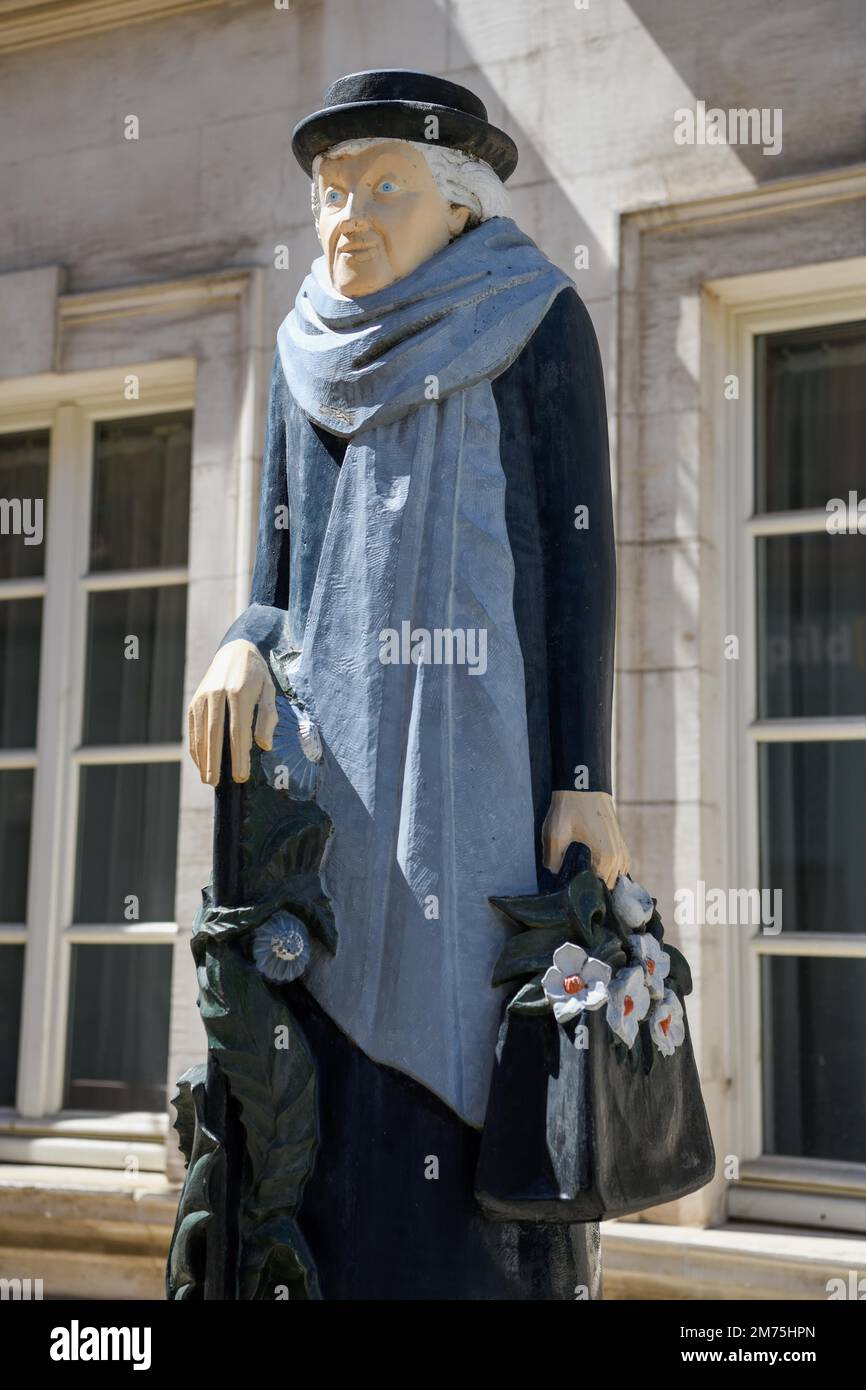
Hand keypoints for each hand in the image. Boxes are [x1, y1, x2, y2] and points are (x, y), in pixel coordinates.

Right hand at [188, 639, 277, 785]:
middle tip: (216, 784)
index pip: (238, 731)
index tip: (240, 776)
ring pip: (200, 733)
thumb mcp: (269, 691)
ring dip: (202, 758)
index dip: (238, 756)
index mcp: (238, 692)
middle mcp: (216, 694)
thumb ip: (268, 717)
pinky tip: (201, 763)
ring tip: (207, 780)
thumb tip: (264, 745)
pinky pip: (193, 728)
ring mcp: (202, 698)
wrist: (234, 650)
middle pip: (214, 734)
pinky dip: (195, 747)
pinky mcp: (193, 701)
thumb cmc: (257, 676)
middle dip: (214, 762)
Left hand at [542, 790, 630, 888]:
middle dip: (591, 888)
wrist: (583, 785)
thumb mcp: (554, 833)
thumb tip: (554, 875)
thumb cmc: (570, 808)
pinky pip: (619, 868)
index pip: (598, 891)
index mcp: (606, 859)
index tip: (568, 891)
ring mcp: (622, 851)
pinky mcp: (620, 845)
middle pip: (607, 888)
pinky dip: (608, 872)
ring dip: (600, 880)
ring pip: (614, 879)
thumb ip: (552, 859)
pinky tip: (591, 869)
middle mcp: (619, 858)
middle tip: (571, 885)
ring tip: (580, 877)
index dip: (582, 893)